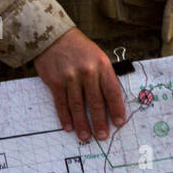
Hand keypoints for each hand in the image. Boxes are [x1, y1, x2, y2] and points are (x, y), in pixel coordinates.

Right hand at [32, 28, 126, 142]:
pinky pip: (61, 103)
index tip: (119, 122)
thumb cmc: (79, 48)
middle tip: (102, 136)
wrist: (53, 36)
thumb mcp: (97, 56)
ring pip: (77, 106)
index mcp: (101, 64)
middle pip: (95, 102)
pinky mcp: (55, 81)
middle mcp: (87, 71)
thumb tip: (111, 103)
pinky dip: (65, 117)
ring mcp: (70, 77)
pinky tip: (69, 127)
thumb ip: (104, 76)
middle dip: (100, 121)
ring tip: (85, 137)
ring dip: (82, 124)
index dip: (116, 108)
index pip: (112, 91)